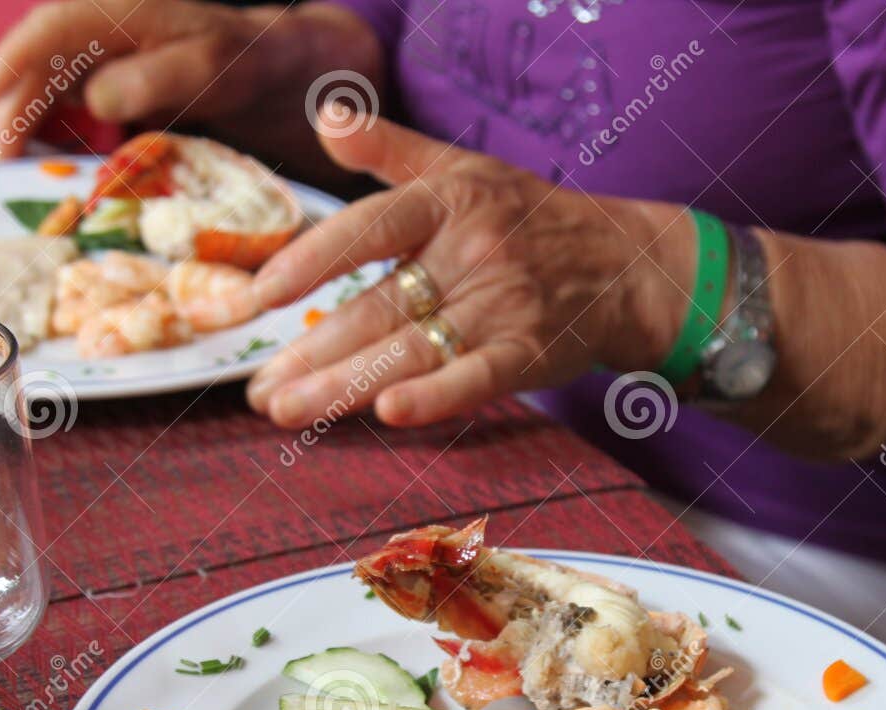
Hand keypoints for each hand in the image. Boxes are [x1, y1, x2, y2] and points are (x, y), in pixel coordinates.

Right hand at [0, 0, 372, 164]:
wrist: (287, 69)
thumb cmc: (253, 64)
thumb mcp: (216, 67)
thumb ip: (160, 77)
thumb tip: (96, 97)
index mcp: (123, 11)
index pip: (48, 31)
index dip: (10, 67)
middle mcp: (107, 28)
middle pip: (35, 61)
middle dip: (2, 105)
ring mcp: (108, 55)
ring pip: (43, 82)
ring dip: (14, 119)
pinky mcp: (116, 84)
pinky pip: (65, 102)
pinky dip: (43, 129)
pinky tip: (29, 160)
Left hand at [245, 107, 690, 427]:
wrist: (626, 263)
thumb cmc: (531, 216)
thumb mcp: (464, 168)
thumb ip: (390, 147)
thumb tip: (327, 119)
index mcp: (448, 202)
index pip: (369, 228)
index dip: (312, 260)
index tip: (260, 296)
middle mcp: (472, 252)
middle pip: (377, 307)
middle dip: (313, 353)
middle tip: (258, 391)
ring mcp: (502, 305)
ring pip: (411, 349)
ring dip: (344, 386)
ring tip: (286, 411)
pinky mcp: (530, 352)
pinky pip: (477, 377)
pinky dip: (435, 396)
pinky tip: (390, 414)